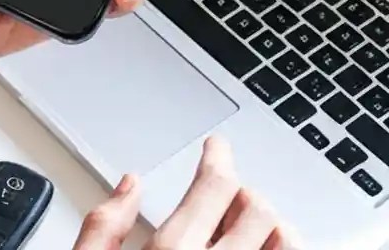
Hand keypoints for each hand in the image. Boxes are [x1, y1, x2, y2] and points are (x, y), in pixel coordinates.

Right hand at [74, 137, 289, 249]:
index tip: (217, 148)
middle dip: (241, 193)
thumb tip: (130, 185)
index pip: (215, 184)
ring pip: (285, 239)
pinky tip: (258, 248)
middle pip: (256, 207)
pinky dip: (279, 248)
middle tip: (223, 196)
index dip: (220, 156)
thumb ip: (103, 226)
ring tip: (247, 228)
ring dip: (271, 225)